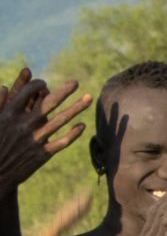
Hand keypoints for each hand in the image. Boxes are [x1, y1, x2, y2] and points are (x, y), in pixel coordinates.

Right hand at [0, 70, 88, 191]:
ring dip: (77, 108)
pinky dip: (73, 133)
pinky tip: (82, 125)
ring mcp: (35, 139)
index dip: (37, 84)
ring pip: (61, 120)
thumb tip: (5, 87)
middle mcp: (24, 125)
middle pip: (49, 103)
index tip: (43, 83)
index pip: (27, 92)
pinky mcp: (42, 154)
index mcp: (9, 114)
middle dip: (64, 91)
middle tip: (75, 82)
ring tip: (89, 97)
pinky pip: (62, 141)